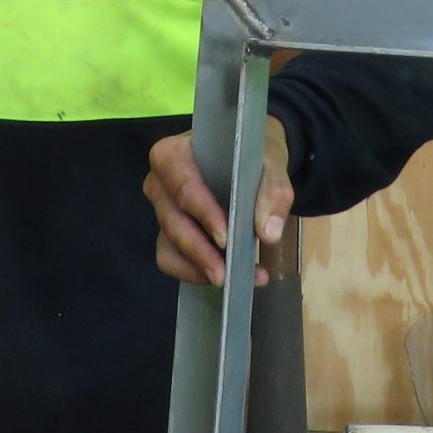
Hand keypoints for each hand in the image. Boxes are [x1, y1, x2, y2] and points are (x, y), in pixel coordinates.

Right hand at [145, 116, 291, 287]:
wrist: (249, 158)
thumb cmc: (250, 153)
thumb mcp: (270, 160)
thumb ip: (273, 190)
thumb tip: (268, 233)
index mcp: (173, 155)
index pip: (184, 187)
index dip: (203, 213)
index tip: (226, 238)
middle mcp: (159, 184)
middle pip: (174, 222)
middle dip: (200, 251)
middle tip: (226, 275)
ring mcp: (161, 211)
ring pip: (169, 246)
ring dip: (199, 267)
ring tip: (235, 279)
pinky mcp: (168, 234)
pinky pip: (171, 260)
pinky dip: (196, 273)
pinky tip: (228, 278)